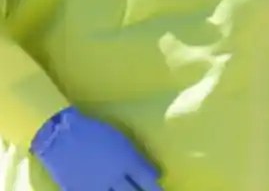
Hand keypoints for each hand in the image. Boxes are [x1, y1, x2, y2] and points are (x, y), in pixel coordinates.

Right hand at [31, 107, 160, 190]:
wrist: (60, 135)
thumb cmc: (94, 132)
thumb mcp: (121, 142)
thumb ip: (137, 160)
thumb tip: (155, 175)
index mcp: (127, 161)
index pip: (147, 181)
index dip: (155, 188)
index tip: (159, 188)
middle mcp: (114, 177)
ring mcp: (96, 186)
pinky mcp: (79, 190)